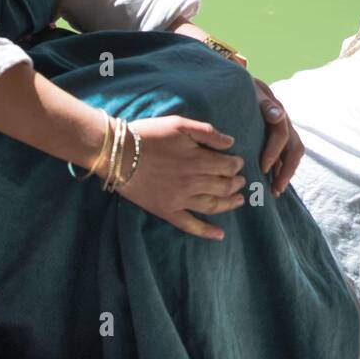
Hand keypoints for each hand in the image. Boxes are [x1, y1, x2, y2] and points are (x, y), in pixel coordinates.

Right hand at [117, 115, 245, 239]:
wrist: (118, 154)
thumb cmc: (149, 135)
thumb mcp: (179, 124)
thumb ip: (207, 132)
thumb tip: (231, 142)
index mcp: (199, 161)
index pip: (228, 166)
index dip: (237, 164)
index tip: (238, 162)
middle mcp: (194, 183)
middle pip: (224, 186)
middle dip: (236, 183)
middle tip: (240, 180)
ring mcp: (181, 200)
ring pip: (213, 206)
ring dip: (230, 203)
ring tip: (238, 200)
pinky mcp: (167, 211)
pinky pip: (191, 225)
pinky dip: (207, 231)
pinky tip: (219, 234)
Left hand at [252, 77, 303, 196]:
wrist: (240, 83)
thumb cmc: (242, 89)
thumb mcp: (251, 91)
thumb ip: (264, 103)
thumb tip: (278, 115)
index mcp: (276, 111)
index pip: (281, 134)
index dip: (273, 152)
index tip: (263, 168)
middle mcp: (284, 122)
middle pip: (294, 148)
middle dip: (286, 170)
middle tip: (275, 188)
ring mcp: (284, 130)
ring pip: (293, 154)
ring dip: (287, 173)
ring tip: (276, 191)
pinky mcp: (279, 138)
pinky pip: (286, 156)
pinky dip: (281, 170)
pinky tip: (273, 185)